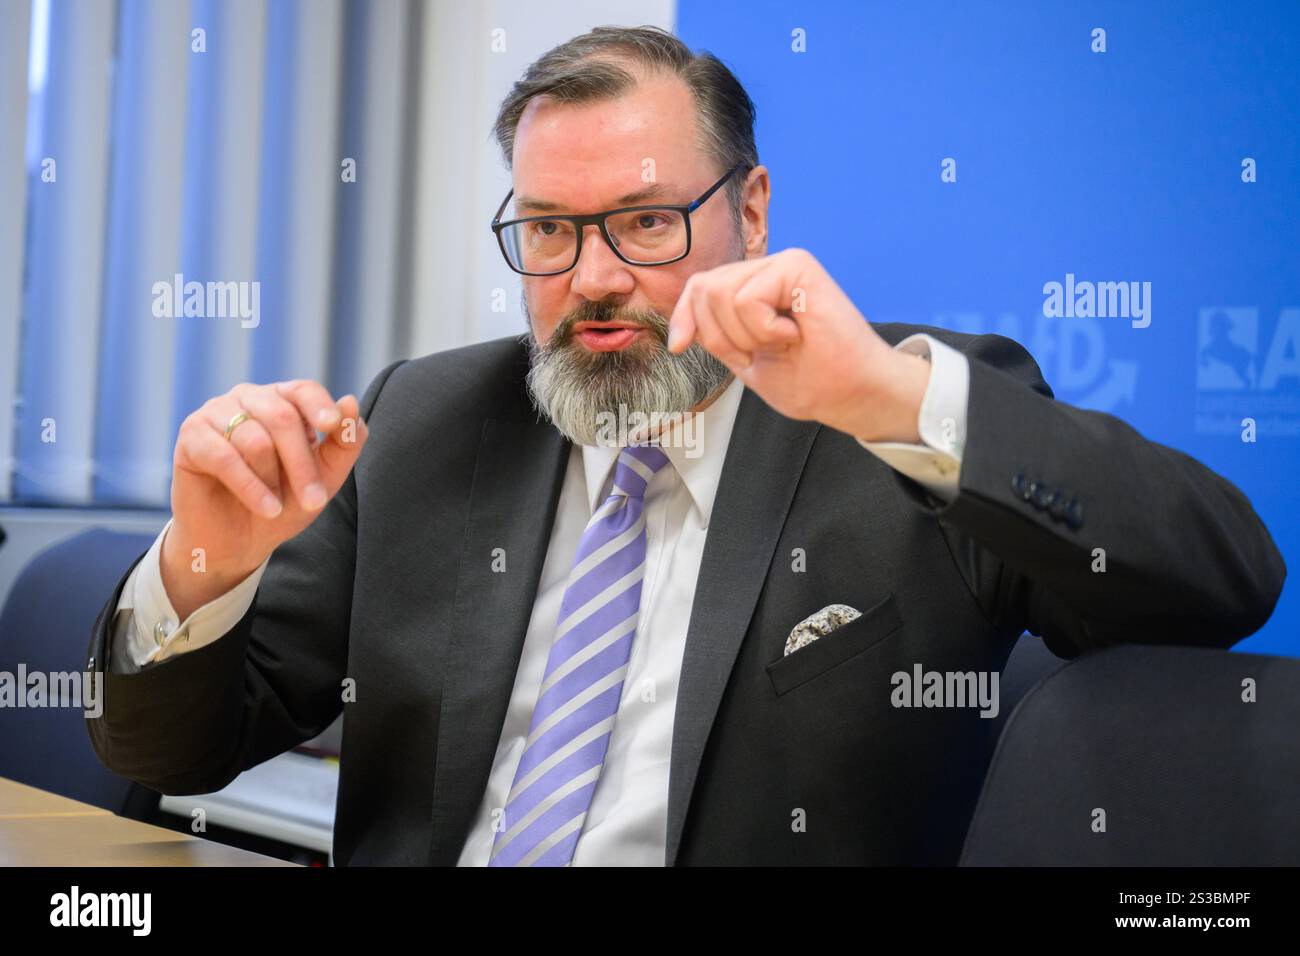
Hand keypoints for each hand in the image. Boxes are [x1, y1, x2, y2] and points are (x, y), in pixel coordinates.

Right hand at [162, 380, 368, 618]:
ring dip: (272, 480)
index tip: (332, 425)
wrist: (238, 541)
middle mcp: (248, 398)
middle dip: (303, 463)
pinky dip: (250, 487)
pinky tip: (267, 509)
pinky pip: (224, 457)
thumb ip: (343, 444)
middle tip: (316, 501)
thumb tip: (351, 402)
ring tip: (277, 507)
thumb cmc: (283, 503)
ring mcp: (216, 413)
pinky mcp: (191, 437)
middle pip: (283, 417)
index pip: (304, 390)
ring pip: (255, 439)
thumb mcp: (323, 478)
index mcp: (282, 400)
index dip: (319, 406)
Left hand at [666, 248, 929, 442]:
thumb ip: (715, 334)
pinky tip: (794, 334)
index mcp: (755, 287)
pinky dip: (763, 329)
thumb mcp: (744, 358)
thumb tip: (677, 330)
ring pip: (721, 294)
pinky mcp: (798, 265)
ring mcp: (783, 264)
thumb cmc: (809, 381)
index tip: (680, 346)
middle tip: (760, 353)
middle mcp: (768, 269)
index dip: (683, 316)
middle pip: (704, 289)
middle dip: (720, 336)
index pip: (700, 287)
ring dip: (745, 336)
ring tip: (782, 343)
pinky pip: (747, 299)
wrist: (851, 393)